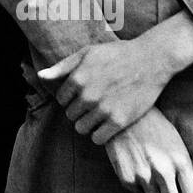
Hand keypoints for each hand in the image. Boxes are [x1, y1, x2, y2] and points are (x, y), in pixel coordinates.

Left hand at [37, 39, 173, 143]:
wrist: (151, 60)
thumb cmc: (117, 54)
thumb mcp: (87, 53)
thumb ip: (62, 66)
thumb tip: (40, 76)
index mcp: (78, 78)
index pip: (61, 100)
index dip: (70, 97)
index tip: (82, 93)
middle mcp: (88, 95)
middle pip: (70, 115)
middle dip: (78, 110)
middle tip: (92, 103)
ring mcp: (104, 109)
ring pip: (81, 129)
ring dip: (87, 123)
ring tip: (99, 114)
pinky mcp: (119, 121)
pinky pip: (98, 139)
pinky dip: (99, 134)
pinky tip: (106, 124)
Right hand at [104, 107, 192, 192]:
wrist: (125, 115)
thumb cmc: (155, 129)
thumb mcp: (177, 146)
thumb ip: (183, 172)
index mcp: (180, 162)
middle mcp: (163, 171)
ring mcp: (143, 175)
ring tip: (152, 182)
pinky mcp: (126, 177)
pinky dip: (140, 188)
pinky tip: (137, 170)